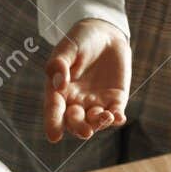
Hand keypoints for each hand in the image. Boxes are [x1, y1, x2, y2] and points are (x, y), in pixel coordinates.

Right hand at [45, 18, 131, 142]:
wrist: (105, 34)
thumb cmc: (80, 40)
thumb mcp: (67, 48)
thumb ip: (59, 64)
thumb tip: (59, 85)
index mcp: (58, 91)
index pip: (53, 109)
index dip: (52, 123)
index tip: (54, 137)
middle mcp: (75, 101)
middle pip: (74, 122)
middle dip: (79, 128)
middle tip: (86, 131)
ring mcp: (95, 103)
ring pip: (94, 122)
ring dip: (99, 123)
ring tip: (106, 116)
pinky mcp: (115, 100)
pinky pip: (114, 114)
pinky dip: (116, 118)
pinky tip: (118, 117)